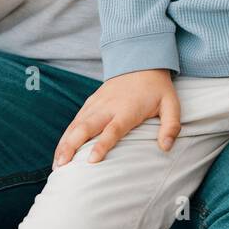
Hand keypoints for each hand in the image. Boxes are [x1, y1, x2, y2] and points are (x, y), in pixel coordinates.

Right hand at [53, 69, 180, 166]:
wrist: (141, 62)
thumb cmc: (157, 88)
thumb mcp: (171, 104)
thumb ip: (171, 126)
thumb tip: (166, 147)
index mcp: (127, 109)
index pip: (113, 129)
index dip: (102, 145)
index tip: (91, 161)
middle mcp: (108, 106)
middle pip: (86, 127)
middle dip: (72, 146)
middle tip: (62, 166)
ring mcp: (97, 103)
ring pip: (76, 125)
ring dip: (65, 144)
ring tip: (57, 165)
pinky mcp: (91, 102)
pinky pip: (75, 121)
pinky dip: (65, 136)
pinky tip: (60, 151)